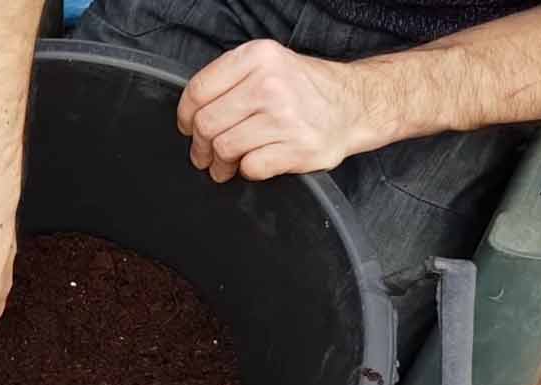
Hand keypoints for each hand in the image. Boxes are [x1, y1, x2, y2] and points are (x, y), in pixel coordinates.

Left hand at [177, 39, 376, 182]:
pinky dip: (247, 171)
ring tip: (224, 165)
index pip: (199, 91)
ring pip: (225, 148)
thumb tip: (191, 114)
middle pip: (207, 124)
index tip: (187, 127)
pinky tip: (254, 164)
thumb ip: (230, 81)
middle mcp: (270, 84)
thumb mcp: (268, 66)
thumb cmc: (305, 89)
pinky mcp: (298, 148)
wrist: (354, 105)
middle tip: (204, 154)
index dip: (185, 116)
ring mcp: (285, 117)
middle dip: (200, 146)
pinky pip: (250, 167)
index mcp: (258, 58)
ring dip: (220, 164)